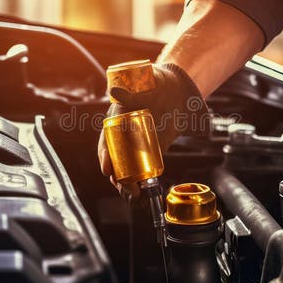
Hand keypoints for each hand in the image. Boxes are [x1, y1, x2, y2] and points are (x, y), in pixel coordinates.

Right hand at [98, 62, 209, 194]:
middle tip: (124, 187)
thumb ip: (129, 93)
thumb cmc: (156, 85)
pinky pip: (141, 171)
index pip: (105, 142)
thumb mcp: (142, 89)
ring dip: (127, 185)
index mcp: (116, 122)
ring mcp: (136, 145)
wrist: (177, 89)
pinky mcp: (150, 152)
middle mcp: (124, 136)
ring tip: (134, 197)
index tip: (107, 169)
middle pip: (115, 161)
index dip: (105, 156)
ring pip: (126, 169)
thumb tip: (114, 91)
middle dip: (117, 177)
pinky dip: (141, 185)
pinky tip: (143, 196)